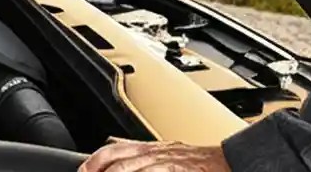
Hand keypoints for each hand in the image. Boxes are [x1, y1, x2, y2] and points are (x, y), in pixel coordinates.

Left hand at [79, 139, 231, 171]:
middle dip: (95, 167)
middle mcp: (154, 152)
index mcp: (148, 148)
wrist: (229, 161)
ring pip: (129, 167)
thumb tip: (112, 142)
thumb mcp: (164, 151)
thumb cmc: (197, 161)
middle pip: (115, 157)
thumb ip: (137, 149)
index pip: (113, 150)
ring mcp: (164, 162)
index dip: (93, 160)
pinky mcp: (176, 170)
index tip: (81, 170)